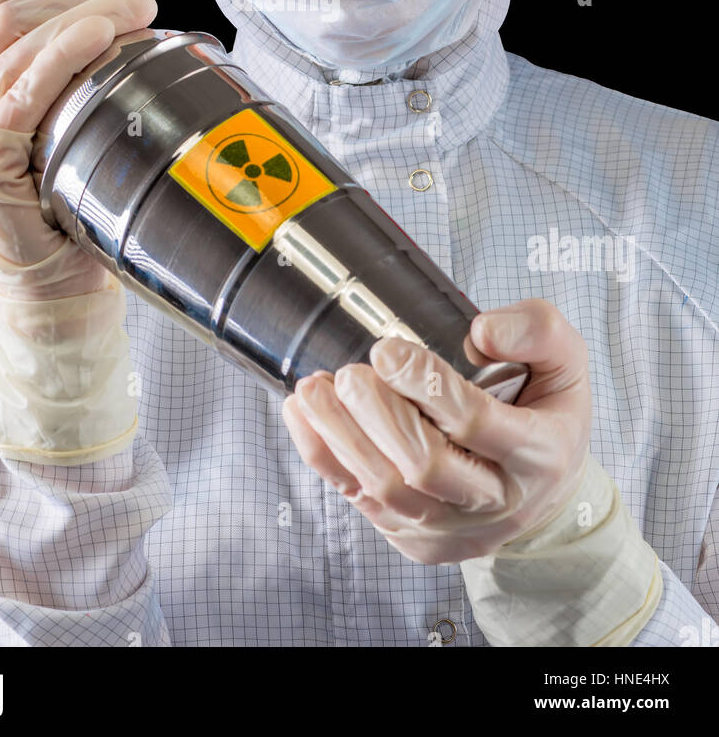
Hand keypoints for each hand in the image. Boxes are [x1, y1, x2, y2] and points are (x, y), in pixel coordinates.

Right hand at [0, 0, 156, 301]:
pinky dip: (68, 51)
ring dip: (87, 16)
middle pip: (6, 16)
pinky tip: (103, 36)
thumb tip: (102, 13)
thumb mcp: (40, 123)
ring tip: (136, 11)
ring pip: (20, 41)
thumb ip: (43, 72)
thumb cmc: (56, 201)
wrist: (48, 281)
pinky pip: (28, 85)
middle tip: (135, 2)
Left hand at [281, 298, 591, 563]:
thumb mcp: (566, 360)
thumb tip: (480, 332)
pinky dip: (325, 458)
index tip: (386, 350)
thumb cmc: (545, 413)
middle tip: (349, 374)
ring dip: (340, 438)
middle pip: (425, 466)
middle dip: (377, 417)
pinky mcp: (416, 539)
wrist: (546, 493)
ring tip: (313, 390)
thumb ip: (536, 331)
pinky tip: (303, 415)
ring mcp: (453, 528)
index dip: (425, 385)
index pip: (475, 422)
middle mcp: (496, 501)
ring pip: (386, 491)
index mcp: (537, 453)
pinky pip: (361, 503)